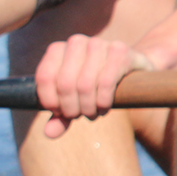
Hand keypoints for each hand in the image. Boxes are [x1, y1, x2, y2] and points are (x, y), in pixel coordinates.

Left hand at [34, 34, 153, 138]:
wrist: (132, 69)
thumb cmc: (95, 84)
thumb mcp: (74, 99)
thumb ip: (60, 115)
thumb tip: (49, 133)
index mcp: (57, 49)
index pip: (44, 77)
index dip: (50, 101)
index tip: (60, 113)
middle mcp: (75, 42)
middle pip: (65, 84)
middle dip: (71, 108)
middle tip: (80, 116)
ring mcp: (98, 44)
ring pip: (85, 85)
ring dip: (88, 107)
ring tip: (92, 114)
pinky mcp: (120, 51)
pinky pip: (106, 82)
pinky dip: (103, 101)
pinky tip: (104, 108)